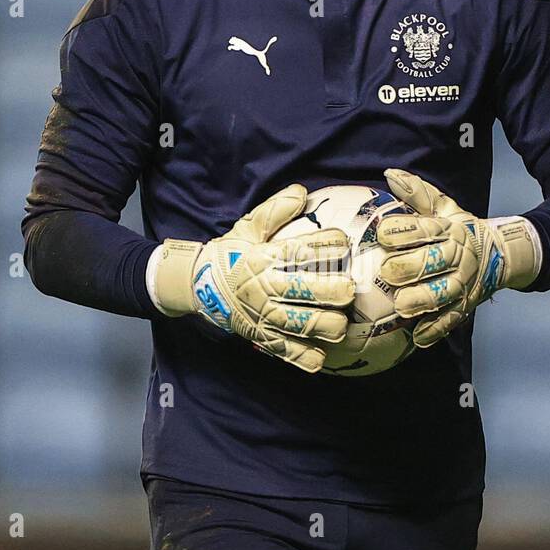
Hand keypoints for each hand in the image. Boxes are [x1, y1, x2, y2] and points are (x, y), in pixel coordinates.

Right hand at [152, 184, 355, 372]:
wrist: (200, 287)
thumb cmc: (232, 253)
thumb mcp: (249, 227)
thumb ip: (275, 210)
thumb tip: (302, 192)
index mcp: (263, 258)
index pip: (296, 250)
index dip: (323, 245)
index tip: (344, 241)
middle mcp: (264, 288)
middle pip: (302, 291)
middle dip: (330, 291)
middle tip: (349, 289)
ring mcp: (263, 315)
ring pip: (298, 324)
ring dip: (323, 326)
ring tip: (341, 324)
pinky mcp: (262, 336)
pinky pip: (285, 351)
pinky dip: (303, 357)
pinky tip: (320, 357)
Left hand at [376, 168, 538, 347]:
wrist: (499, 255)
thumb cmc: (459, 229)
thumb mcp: (443, 208)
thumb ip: (417, 194)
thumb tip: (390, 174)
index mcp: (450, 230)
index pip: (427, 229)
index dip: (405, 231)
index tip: (383, 233)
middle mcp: (458, 257)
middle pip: (435, 262)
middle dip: (411, 267)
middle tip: (388, 271)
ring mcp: (463, 284)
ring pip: (444, 293)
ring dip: (422, 300)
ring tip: (401, 306)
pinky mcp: (465, 306)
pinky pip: (451, 320)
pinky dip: (436, 329)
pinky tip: (418, 337)